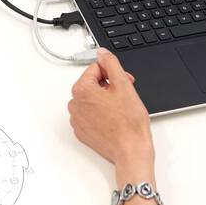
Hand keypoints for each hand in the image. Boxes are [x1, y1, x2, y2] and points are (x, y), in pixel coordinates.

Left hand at [68, 48, 154, 168]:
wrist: (131, 150)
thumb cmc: (129, 123)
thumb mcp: (124, 85)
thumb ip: (111, 64)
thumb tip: (102, 53)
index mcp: (82, 90)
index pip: (96, 68)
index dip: (113, 73)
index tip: (124, 80)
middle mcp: (74, 104)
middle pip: (92, 84)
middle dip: (109, 85)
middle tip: (126, 94)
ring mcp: (77, 120)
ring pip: (91, 100)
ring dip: (105, 99)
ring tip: (121, 109)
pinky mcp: (82, 132)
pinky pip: (90, 115)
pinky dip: (101, 114)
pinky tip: (114, 119)